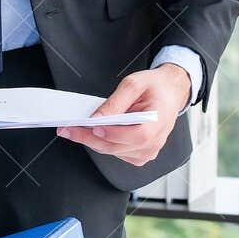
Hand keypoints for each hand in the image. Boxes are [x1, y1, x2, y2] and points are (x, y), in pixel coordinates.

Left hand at [56, 63, 189, 166]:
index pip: (136, 136)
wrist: (170, 91)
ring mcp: (148, 150)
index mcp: (158, 122)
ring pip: (114, 152)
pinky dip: (104, 144)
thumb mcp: (133, 84)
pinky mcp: (141, 153)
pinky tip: (94, 133)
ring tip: (75, 129)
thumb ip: (115, 102)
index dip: (113, 133)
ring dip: (93, 142)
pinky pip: (118, 154)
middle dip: (89, 138)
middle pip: (119, 147)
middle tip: (68, 129)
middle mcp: (155, 141)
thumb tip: (97, 118)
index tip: (94, 126)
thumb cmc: (155, 86)